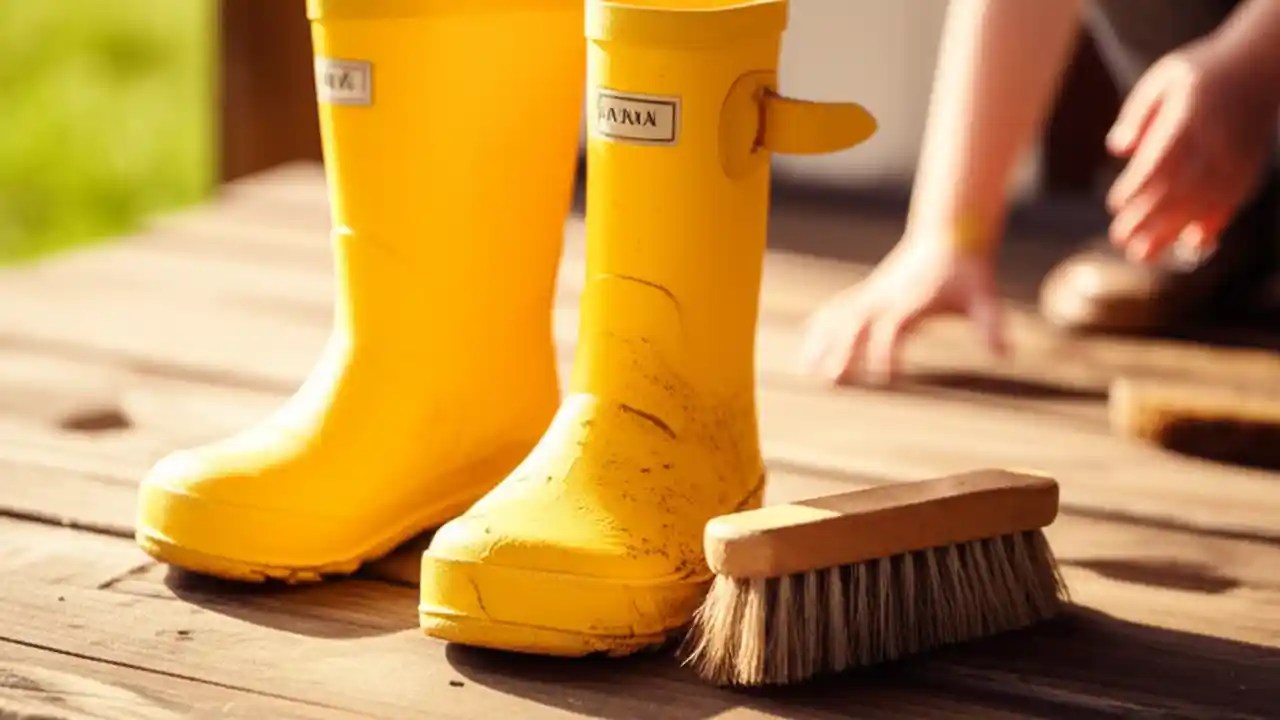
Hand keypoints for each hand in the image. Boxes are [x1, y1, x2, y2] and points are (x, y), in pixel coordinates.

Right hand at [798, 238, 1006, 385]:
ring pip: (838, 320)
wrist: (948, 236)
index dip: (885, 351)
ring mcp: (872, 295)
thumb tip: (1005, 354)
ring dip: (821, 344)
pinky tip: (807, 350)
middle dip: (842, 352)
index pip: (892, 329)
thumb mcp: (982, 297)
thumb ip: (990, 324)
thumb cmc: (966, 273)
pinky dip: (819, 329)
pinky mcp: (867, 294)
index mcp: (910, 302)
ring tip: (806, 371)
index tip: (884, 377)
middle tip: (830, 380)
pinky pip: (836, 311)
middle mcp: (885, 298)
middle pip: (856, 325)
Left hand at [1106, 35, 1279, 263]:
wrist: (1261, 65)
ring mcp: (1237, 157)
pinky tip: (1192, 244)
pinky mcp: (1250, 167)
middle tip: (1120, 240)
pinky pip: (1233, 201)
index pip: (1163, 158)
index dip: (1139, 185)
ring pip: (1204, 201)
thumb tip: (1117, 149)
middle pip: (1181, 187)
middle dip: (1149, 218)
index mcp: (1191, 116)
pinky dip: (1214, 223)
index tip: (1115, 205)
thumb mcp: (1163, 79)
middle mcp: (1217, 141)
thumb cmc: (1200, 73)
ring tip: (1143, 255)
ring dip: (1172, 231)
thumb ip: (1138, 114)